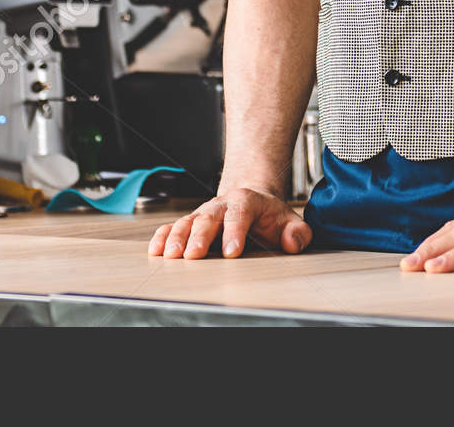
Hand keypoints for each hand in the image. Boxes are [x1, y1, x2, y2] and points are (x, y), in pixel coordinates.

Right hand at [147, 186, 310, 259]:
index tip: (231, 252)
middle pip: (208, 218)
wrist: (250, 198)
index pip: (240, 214)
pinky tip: (156, 250)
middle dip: (199, 237)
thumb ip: (297, 232)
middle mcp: (221, 205)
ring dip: (177, 238)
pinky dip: (163, 237)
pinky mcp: (190, 223)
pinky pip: (173, 227)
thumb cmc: (268, 215)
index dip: (234, 232)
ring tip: (171, 255)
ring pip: (187, 222)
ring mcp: (203, 214)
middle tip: (194, 255)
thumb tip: (292, 242)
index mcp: (246, 201)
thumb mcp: (289, 220)